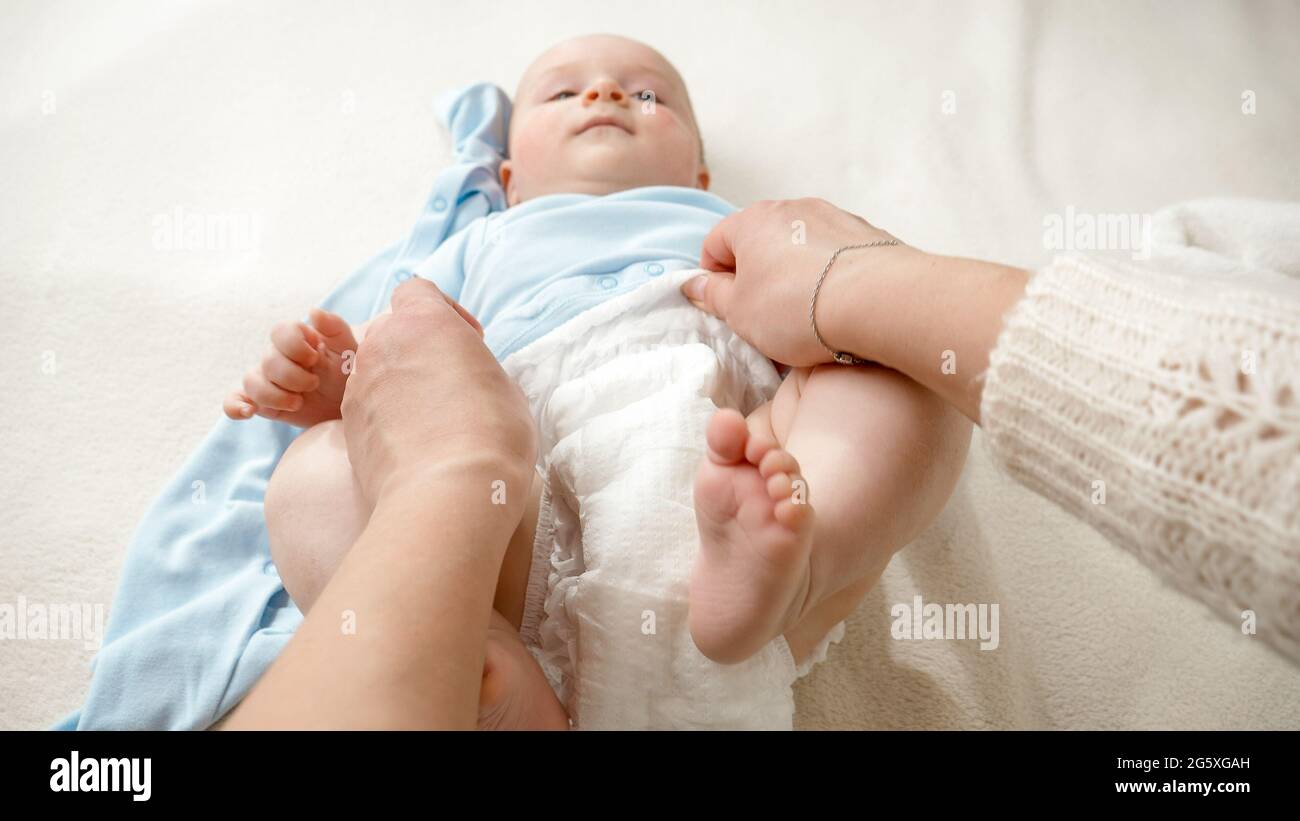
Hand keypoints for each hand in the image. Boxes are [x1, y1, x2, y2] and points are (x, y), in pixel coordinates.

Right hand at [223, 308, 357, 427]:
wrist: (348, 404)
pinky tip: (249, 412)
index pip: (279, 332)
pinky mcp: (261, 402)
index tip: (315, 357)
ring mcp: (266, 379)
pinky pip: (235, 401)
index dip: (295, 346)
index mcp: (295, 339)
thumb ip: (334, 327)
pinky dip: (235, 406)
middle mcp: (276, 356)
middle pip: (268, 361)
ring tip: (298, 403)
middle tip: (315, 384)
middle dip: (294, 377)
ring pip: (252, 382)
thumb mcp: (347, 348)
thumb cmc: (346, 372)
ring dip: (275, 395)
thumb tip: (313, 312)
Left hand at [341, 278, 535, 504]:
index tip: (467, 341)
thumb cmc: (490, 435)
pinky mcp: (348, 424)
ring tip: (433, 420)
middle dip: (418, 349)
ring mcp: (358, 384)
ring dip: (400, 384)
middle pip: (393, 330)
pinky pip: (368, 406)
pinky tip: (415, 445)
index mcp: (424, 322)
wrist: (447, 492)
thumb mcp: (504, 386)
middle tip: (450, 381)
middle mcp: (381, 343)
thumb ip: (476, 365)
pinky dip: (386, 416)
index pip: (416, 291)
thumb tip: (468, 377)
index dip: (443, 312)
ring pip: (377, 369)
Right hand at [683, 198, 915, 366]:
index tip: (725, 306)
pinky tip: (836, 308)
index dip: (713, 277)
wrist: (878, 301)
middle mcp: (792, 208)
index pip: (715, 243)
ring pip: (799, 248)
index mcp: (751, 220)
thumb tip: (696, 283)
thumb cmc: (797, 308)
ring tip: (805, 317)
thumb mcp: (740, 312)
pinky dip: (827, 276)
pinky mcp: (866, 234)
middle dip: (757, 277)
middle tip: (764, 317)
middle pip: (760, 242)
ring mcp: (833, 216)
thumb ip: (713, 296)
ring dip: (793, 276)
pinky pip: (833, 255)